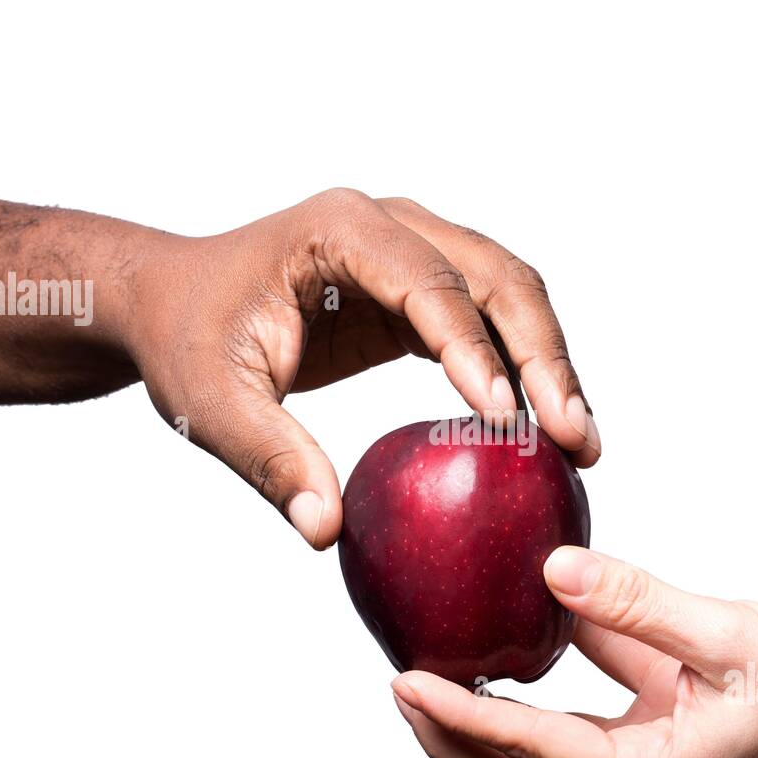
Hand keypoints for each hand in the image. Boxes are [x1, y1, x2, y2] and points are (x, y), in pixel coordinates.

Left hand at [128, 189, 600, 547]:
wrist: (176, 302)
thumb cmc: (189, 342)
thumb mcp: (212, 404)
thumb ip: (271, 460)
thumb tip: (328, 531)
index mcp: (340, 230)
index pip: (428, 284)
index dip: (473, 351)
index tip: (505, 421)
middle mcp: (391, 225)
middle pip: (497, 277)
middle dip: (543, 358)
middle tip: (574, 439)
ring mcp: (414, 250)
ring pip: (512, 294)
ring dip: (551, 364)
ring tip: (581, 444)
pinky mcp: (422, 290)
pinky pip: (492, 321)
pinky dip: (526, 370)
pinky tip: (546, 429)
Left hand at [390, 545, 757, 757]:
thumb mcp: (726, 634)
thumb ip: (635, 604)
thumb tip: (550, 570)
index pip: (531, 752)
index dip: (459, 719)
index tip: (403, 682)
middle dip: (453, 740)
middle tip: (400, 687)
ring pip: (546, 757)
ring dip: (489, 725)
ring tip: (439, 677)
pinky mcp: (667, 730)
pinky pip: (587, 718)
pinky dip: (544, 692)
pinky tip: (524, 643)